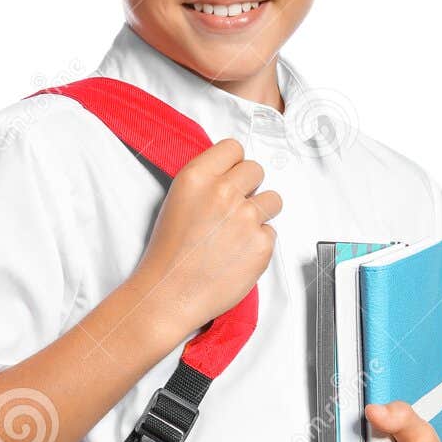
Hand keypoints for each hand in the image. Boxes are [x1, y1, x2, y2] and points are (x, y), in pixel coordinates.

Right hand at [132, 139, 281, 341]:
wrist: (169, 294)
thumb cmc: (168, 255)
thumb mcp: (176, 202)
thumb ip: (205, 183)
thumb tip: (230, 176)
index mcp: (197, 177)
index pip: (233, 148)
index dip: (234, 164)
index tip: (233, 175)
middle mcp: (223, 192)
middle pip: (256, 170)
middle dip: (250, 187)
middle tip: (236, 207)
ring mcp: (245, 217)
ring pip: (273, 199)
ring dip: (261, 213)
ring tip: (239, 232)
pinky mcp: (261, 244)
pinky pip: (272, 232)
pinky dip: (259, 243)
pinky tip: (238, 254)